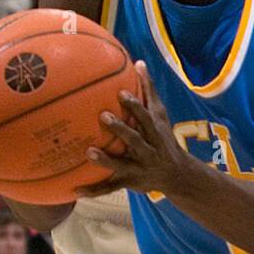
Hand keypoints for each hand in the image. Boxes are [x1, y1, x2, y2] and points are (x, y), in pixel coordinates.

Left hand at [79, 60, 190, 197]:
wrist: (177, 175)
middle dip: (122, 130)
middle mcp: (148, 152)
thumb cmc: (164, 140)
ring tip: (89, 152)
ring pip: (122, 165)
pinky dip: (94, 191)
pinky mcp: (130, 183)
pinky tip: (76, 191)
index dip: (135, 107)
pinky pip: (110, 188)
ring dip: (106, 160)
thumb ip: (149, 91)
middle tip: (103, 117)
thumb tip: (139, 62)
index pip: (146, 119)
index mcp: (155, 134)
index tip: (121, 94)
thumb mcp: (161, 117)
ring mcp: (139, 169)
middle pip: (136, 140)